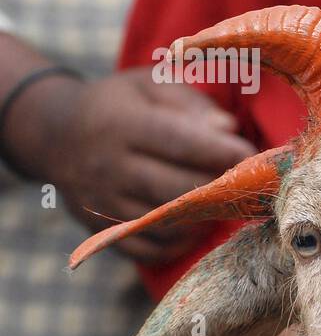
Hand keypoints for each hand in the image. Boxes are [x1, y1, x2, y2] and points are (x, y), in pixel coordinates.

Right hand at [11, 66, 256, 261]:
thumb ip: (191, 103)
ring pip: (167, 224)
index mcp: (123, 125)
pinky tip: (195, 225)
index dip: (221, 152)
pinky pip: (147, 250)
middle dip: (218, 189)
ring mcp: (102, 202)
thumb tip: (228, 130)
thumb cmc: (120, 105)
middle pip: (177, 189)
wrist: (52, 134)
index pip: (179, 142)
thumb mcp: (150, 85)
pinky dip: (179, 244)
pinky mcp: (99, 229)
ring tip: (221, 202)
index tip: (252, 155)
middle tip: (244, 184)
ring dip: (203, 218)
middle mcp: (108, 166)